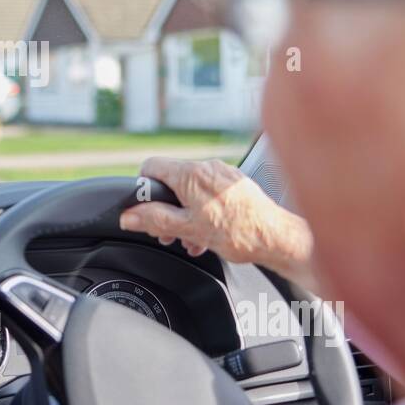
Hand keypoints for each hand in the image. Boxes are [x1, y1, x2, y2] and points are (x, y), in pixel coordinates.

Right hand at [119, 157, 319, 292]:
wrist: (276, 238)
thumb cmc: (239, 232)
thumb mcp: (188, 229)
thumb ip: (154, 220)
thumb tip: (129, 215)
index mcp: (191, 175)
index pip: (151, 166)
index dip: (142, 188)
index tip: (143, 208)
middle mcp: (207, 168)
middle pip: (170, 181)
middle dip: (164, 208)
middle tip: (167, 232)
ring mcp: (223, 174)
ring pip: (190, 190)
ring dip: (184, 214)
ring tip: (190, 237)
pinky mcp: (235, 184)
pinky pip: (208, 193)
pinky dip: (201, 210)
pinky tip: (207, 234)